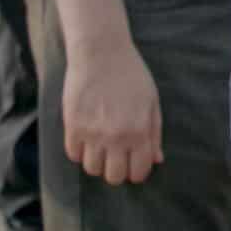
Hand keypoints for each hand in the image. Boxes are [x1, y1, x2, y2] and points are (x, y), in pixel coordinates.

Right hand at [64, 37, 162, 184]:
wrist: (100, 52)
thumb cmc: (130, 75)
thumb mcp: (151, 101)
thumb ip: (154, 133)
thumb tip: (157, 160)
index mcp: (140, 131)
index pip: (138, 172)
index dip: (137, 171)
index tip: (133, 164)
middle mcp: (116, 137)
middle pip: (114, 177)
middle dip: (117, 170)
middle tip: (116, 156)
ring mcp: (92, 133)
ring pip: (92, 170)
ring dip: (97, 161)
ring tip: (100, 146)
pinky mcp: (72, 126)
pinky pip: (73, 155)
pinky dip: (80, 151)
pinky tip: (86, 137)